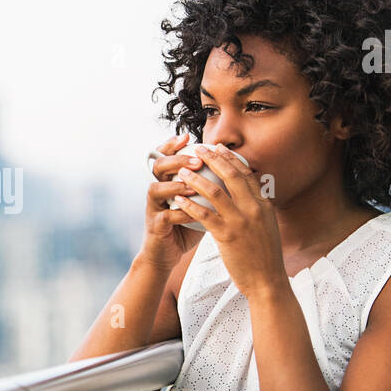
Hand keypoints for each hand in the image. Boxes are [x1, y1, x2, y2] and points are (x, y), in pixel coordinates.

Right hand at [141, 134, 206, 271]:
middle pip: (158, 166)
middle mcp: (158, 191)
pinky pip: (166, 216)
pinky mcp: (156, 226)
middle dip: (176, 160)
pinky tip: (195, 212)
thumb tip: (235, 168)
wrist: (167, 254)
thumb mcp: (198, 202)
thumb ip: (209, 186)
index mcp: (167, 181)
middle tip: (196, 160)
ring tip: (193, 185)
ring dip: (176, 185)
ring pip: (156, 188)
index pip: (166, 156)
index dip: (172, 145)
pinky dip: (181, 213)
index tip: (187, 136)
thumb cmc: (186, 226)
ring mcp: (154, 208)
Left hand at [176, 145, 285, 298]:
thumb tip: (247, 194)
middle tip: (198, 149)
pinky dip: (190, 205)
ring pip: (215, 192)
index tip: (218, 148)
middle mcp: (254, 208)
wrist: (267, 280)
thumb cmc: (264, 255)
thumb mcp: (266, 225)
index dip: (230, 158)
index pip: (246, 173)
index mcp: (264, 204)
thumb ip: (256, 208)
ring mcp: (241, 221)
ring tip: (181, 172)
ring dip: (196, 179)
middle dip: (213, 159)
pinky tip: (179, 200)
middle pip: (231, 175)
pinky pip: (205, 215)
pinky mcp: (227, 236)